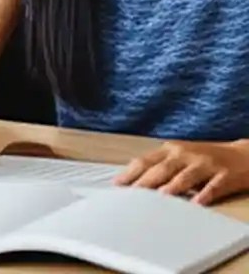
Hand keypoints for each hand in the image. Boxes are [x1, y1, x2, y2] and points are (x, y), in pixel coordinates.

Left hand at [115, 140, 248, 204]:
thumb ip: (159, 166)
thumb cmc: (206, 158)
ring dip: (173, 187)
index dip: (130, 173)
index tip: (117, 186)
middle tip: (132, 196)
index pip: (145, 161)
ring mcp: (206, 164)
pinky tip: (198, 203)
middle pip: (162, 169)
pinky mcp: (226, 175)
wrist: (245, 155)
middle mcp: (186, 154)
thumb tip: (132, 181)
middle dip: (145, 182)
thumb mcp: (180, 156)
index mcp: (171, 150)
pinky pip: (214, 186)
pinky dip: (205, 194)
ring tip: (161, 197)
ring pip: (186, 176)